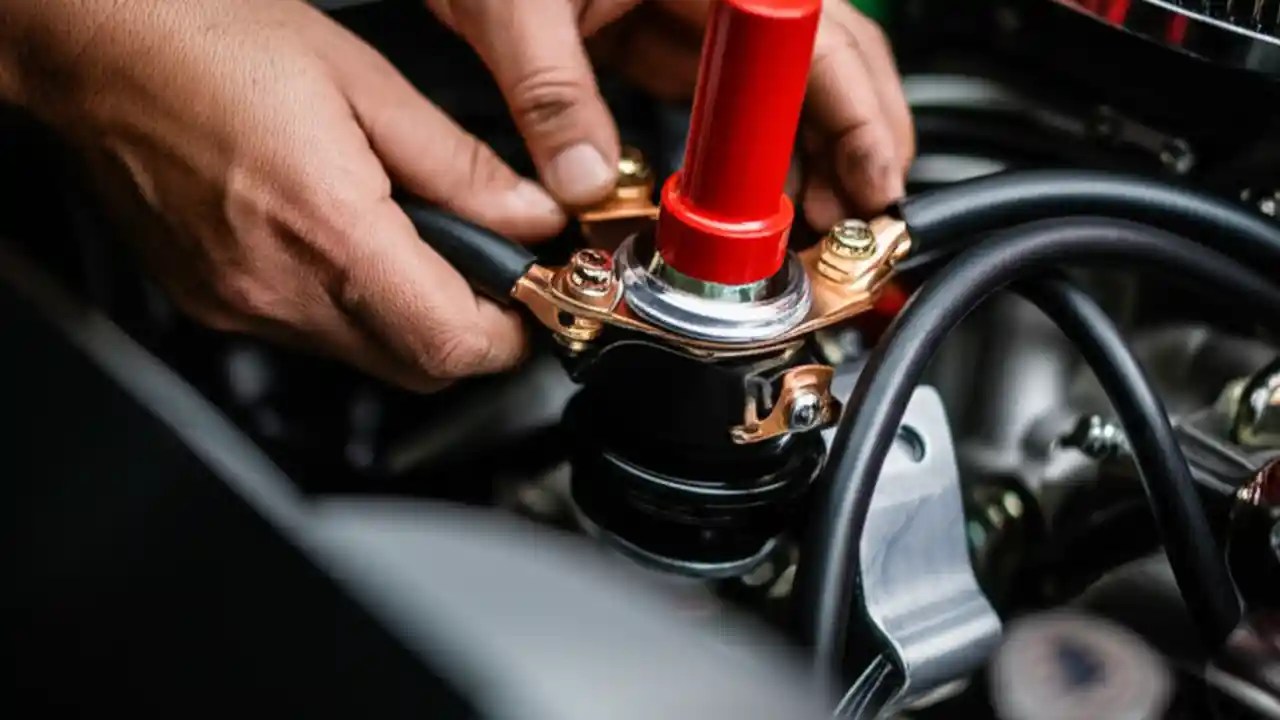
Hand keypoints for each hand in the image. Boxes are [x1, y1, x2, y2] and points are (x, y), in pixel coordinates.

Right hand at [12, 0, 566, 390]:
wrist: (89, 45)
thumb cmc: (208, 39)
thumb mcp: (365, 83)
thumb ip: (461, 166)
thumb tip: (530, 217)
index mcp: (328, 230)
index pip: (452, 343)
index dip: (512, 332)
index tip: (532, 293)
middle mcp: (279, 289)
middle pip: (418, 367)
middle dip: (471, 331)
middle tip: (488, 269)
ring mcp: (240, 306)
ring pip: (367, 357)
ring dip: (412, 320)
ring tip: (416, 244)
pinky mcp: (212, 305)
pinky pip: (310, 335)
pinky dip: (352, 308)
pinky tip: (348, 245)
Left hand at [428, 0, 912, 227]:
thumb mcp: (514, 4)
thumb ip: (552, 95)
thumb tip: (585, 184)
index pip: (822, 42)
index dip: (859, 120)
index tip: (866, 185)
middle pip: (834, 62)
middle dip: (857, 145)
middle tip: (855, 222)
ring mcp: (708, 12)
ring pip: (791, 88)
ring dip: (812, 158)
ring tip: (812, 227)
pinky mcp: (673, 40)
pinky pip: (735, 103)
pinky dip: (752, 156)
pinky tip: (752, 204)